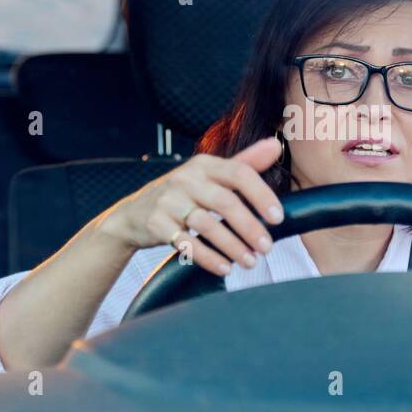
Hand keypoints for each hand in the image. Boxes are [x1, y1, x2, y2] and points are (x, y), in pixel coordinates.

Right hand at [96, 137, 284, 275]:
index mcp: (205, 164)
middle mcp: (186, 178)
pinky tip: (224, 268)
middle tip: (267, 247)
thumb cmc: (182, 193)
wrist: (133, 214)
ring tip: (250, 261)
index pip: (239, 173)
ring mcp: (168, 200)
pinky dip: (207, 258)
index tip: (278, 218)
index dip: (261, 195)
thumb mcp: (210, 173)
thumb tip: (275, 144)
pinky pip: (184, 243)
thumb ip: (244, 162)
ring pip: (206, 224)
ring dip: (232, 246)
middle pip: (225, 202)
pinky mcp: (155, 223)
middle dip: (250, 227)